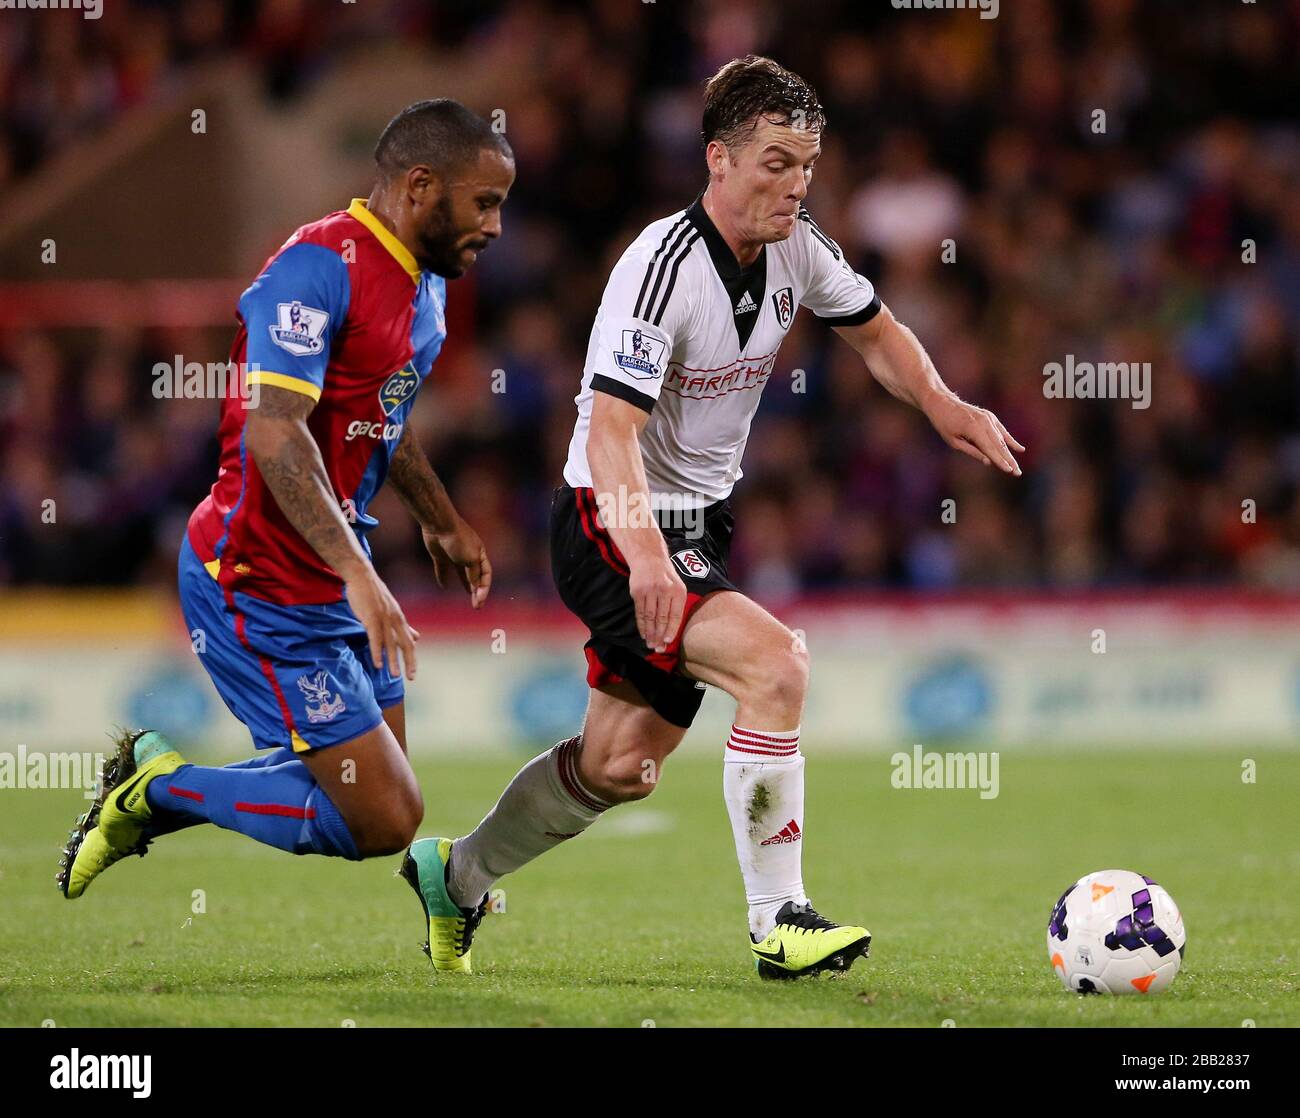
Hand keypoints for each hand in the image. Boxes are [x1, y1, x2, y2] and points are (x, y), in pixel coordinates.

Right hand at [342, 564, 419, 679]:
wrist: (361, 576)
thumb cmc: (373, 594)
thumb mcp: (391, 609)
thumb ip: (402, 625)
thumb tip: (416, 637)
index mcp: (400, 619)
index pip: (409, 642)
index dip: (412, 658)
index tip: (413, 672)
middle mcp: (395, 620)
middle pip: (405, 644)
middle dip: (408, 662)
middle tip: (410, 677)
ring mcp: (384, 619)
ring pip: (390, 644)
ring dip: (393, 661)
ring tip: (394, 675)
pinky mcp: (371, 618)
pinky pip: (375, 638)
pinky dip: (378, 652)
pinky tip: (378, 664)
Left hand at [422, 517, 491, 608]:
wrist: (440, 525)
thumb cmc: (459, 540)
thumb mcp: (471, 558)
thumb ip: (474, 574)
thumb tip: (475, 587)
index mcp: (480, 554)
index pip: (486, 575)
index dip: (484, 589)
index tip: (480, 601)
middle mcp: (469, 555)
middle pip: (475, 576)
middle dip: (477, 592)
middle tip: (477, 606)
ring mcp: (455, 555)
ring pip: (462, 574)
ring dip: (466, 585)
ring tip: (469, 596)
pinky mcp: (441, 555)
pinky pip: (443, 569)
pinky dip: (444, 578)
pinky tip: (444, 586)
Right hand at [628, 553, 686, 653]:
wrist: (649, 558)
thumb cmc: (665, 576)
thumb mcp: (677, 586)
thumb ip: (676, 605)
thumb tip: (672, 630)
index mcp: (678, 591)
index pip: (675, 615)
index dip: (671, 630)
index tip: (668, 642)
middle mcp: (665, 590)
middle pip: (662, 618)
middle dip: (660, 635)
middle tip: (657, 648)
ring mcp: (650, 591)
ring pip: (650, 617)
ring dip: (650, 633)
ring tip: (650, 644)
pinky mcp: (637, 592)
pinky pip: (640, 612)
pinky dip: (641, 625)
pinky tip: (643, 633)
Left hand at [925, 392, 1024, 474]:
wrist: (943, 403)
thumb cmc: (945, 425)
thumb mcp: (954, 442)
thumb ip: (972, 451)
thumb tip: (988, 462)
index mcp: (974, 429)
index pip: (990, 449)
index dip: (1000, 461)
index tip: (1009, 471)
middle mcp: (984, 422)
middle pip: (999, 445)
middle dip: (1009, 460)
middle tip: (1017, 473)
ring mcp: (988, 418)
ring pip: (1002, 439)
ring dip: (1010, 454)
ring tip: (1017, 467)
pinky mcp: (990, 417)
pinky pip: (1002, 430)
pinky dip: (1010, 440)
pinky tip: (1020, 449)